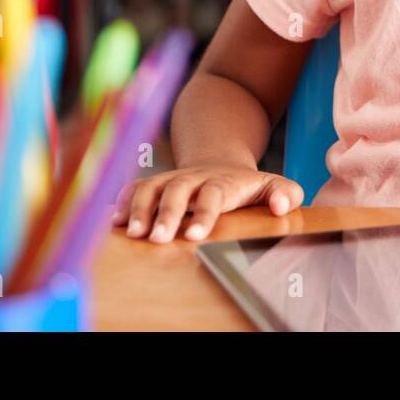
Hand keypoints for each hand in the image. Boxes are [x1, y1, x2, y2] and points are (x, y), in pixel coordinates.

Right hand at [113, 163, 303, 243]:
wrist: (220, 160)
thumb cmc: (247, 184)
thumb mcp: (273, 185)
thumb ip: (286, 194)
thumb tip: (281, 206)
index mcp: (222, 182)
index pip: (212, 195)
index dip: (203, 213)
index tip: (194, 235)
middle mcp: (193, 178)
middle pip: (177, 190)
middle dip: (165, 214)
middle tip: (157, 238)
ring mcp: (171, 179)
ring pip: (151, 187)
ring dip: (139, 208)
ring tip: (131, 233)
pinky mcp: (155, 183)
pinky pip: (134, 188)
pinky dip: (123, 202)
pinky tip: (113, 221)